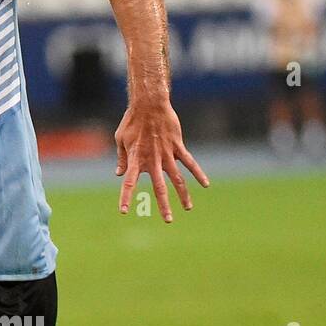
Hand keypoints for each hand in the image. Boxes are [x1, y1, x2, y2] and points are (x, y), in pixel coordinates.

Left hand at [114, 98, 208, 221]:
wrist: (149, 105)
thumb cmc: (131, 122)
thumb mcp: (121, 139)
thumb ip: (122, 158)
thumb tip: (120, 174)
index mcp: (136, 159)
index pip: (129, 183)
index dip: (126, 197)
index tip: (124, 211)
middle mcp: (152, 160)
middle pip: (159, 187)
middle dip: (163, 205)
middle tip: (168, 220)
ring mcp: (166, 154)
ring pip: (177, 179)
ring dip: (183, 195)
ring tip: (188, 208)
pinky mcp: (177, 147)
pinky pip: (189, 163)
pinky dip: (198, 173)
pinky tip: (205, 184)